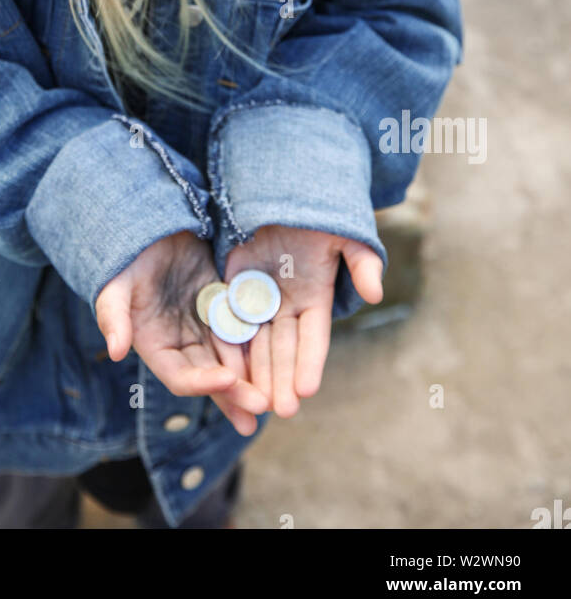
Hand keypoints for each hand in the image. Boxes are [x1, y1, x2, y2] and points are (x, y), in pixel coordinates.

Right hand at [95, 230, 269, 435]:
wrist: (150, 225)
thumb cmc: (128, 256)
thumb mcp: (116, 284)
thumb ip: (114, 317)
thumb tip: (115, 352)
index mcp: (155, 346)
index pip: (179, 376)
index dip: (202, 383)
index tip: (228, 379)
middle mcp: (181, 343)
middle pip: (211, 375)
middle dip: (236, 393)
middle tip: (263, 407)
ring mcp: (204, 326)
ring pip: (231, 359)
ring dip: (251, 379)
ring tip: (277, 397)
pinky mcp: (223, 306)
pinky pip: (243, 330)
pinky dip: (258, 346)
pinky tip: (281, 359)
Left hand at [223, 225, 383, 416]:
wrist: (280, 188)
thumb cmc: (319, 213)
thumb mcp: (346, 234)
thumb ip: (362, 264)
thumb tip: (375, 296)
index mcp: (315, 295)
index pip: (313, 336)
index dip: (310, 362)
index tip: (307, 389)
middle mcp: (287, 303)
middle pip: (283, 347)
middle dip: (281, 378)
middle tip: (278, 410)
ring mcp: (259, 296)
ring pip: (256, 341)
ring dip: (256, 371)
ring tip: (253, 401)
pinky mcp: (233, 286)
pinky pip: (229, 319)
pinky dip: (228, 344)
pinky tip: (225, 369)